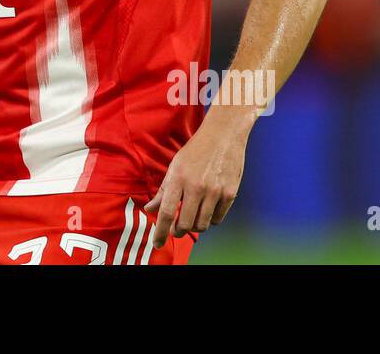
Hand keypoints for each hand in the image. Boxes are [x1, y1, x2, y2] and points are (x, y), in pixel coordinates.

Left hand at [143, 114, 249, 248]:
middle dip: (178, 232)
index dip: (160, 232)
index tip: (157, 244)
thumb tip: (149, 209)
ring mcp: (214, 191)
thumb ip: (163, 190)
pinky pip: (217, 219)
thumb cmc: (196, 150)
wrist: (223, 135)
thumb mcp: (175, 166)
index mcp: (178, 178)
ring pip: (201, 225)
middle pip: (184, 224)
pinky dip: (210, 220)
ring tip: (191, 219)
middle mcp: (196, 186)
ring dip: (194, 227)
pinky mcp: (230, 194)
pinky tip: (206, 211)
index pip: (166, 212)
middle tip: (176, 230)